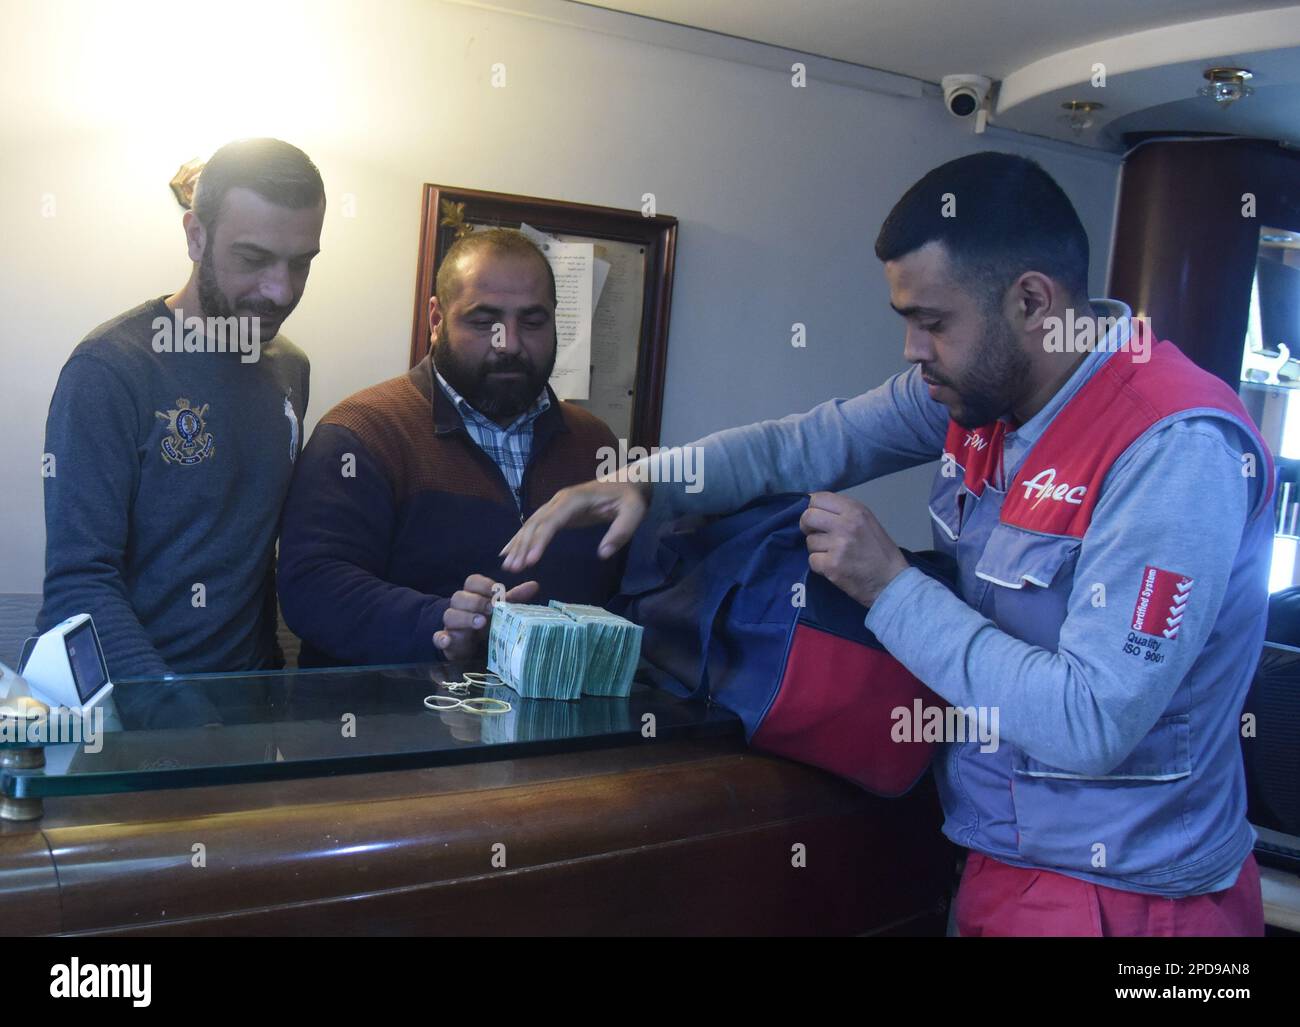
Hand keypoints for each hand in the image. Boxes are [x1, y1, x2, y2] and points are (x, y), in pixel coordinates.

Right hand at [434, 574, 538, 661]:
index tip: (496, 592)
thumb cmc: (486, 622)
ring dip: (464, 618)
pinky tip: (447, 640)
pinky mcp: (446, 640)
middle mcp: (459, 607)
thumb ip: (513, 598)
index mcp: (473, 595)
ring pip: (450, 615)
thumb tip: (535, 584)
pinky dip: (441, 638)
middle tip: (491, 610)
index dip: (482, 584)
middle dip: (475, 602)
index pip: (471, 581)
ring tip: (480, 623)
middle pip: (459, 596)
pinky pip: (438, 637)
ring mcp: (451, 624)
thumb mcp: (500, 610)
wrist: (469, 645)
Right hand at [499, 478, 649, 572]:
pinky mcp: (557, 512)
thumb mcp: (633, 513)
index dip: (539, 541)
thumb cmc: (630, 498)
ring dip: (518, 544)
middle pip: (536, 523)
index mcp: (575, 499)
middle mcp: (560, 500)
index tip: (530, 561)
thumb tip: (603, 554)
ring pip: (531, 524)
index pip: (552, 521)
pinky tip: (509, 550)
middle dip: (522, 546)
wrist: (628, 482)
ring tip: (506, 565)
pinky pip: (535, 525)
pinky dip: (520, 538)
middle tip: (512, 569)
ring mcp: (556, 504)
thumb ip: (620, 532)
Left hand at [799, 491, 908, 606]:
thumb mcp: (867, 521)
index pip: (818, 498)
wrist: (891, 581)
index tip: (818, 518)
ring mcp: (838, 545)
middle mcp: (845, 524)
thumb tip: (814, 506)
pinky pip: (812, 560)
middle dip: (807, 526)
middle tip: (817, 534)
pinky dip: (820, 565)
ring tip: (833, 554)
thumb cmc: (880, 551)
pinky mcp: (831, 565)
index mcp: (855, 510)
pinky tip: (833, 566)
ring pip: (809, 541)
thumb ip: (843, 512)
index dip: (813, 508)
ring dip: (817, 549)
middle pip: (808, 517)